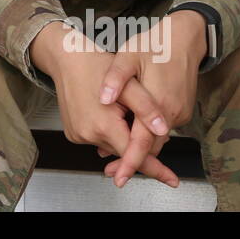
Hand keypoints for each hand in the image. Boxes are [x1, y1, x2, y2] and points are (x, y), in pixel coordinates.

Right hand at [30, 21, 179, 187]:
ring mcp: (78, 136)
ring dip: (122, 135)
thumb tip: (164, 130)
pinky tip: (109, 113)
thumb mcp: (129, 84)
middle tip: (145, 120)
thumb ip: (147, 108)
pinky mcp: (73, 134)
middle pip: (123, 150)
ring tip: (122, 109)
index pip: (135, 156)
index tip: (173, 180)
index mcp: (104, 125)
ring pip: (112, 145)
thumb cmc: (97, 65)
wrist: (67, 58)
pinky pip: (99, 139)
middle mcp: (88, 135)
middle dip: (137, 143)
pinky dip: (109, 132)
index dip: (156, 169)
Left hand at [96, 11, 208, 186]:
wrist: (185, 38)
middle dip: (131, 160)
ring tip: (115, 156)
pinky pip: (162, 129)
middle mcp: (172, 113)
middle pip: (150, 146)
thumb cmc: (155, 43)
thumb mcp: (128, 55)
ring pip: (156, 139)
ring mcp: (179, 114)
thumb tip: (102, 98)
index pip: (142, 141)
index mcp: (158, 103)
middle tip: (110, 170)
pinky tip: (131, 132)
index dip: (129, 161)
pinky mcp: (181, 111)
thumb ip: (115, 78)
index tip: (118, 177)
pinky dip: (147, 135)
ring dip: (139, 147)